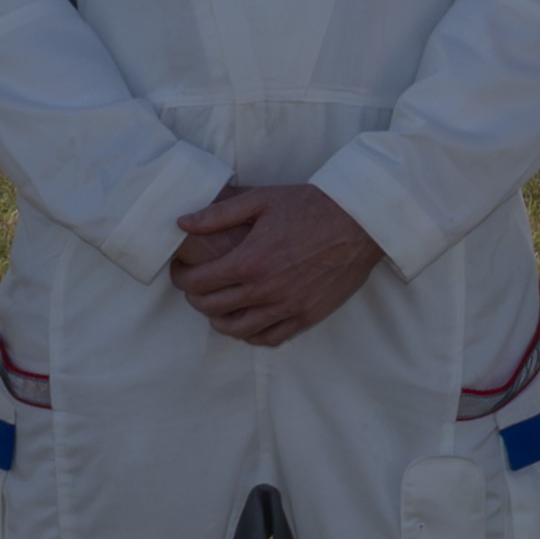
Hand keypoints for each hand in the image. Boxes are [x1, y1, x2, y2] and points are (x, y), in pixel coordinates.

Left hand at [168, 182, 383, 346]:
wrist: (359, 222)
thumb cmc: (310, 206)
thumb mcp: (261, 200)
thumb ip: (218, 214)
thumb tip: (182, 223)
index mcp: (249, 261)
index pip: (198, 282)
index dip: (181, 277)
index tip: (180, 270)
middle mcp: (265, 290)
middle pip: (212, 307)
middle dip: (195, 297)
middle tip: (195, 285)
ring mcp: (287, 306)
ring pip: (237, 329)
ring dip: (219, 320)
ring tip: (217, 306)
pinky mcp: (307, 316)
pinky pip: (269, 338)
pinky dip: (251, 334)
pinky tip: (247, 321)